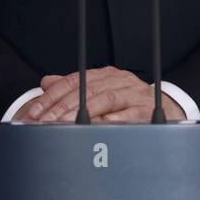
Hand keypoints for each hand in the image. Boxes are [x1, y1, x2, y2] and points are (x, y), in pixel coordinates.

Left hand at [20, 66, 185, 122]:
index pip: (74, 81)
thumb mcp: (101, 90)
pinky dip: (113, 119)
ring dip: (83, 113)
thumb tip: (46, 81)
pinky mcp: (146, 108)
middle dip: (62, 107)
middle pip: (86, 91)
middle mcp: (119, 80)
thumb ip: (74, 87)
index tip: (35, 110)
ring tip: (65, 123)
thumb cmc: (128, 101)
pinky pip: (129, 113)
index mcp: (105, 74)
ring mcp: (134, 93)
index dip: (52, 95)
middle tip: (45, 121)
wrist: (164, 106)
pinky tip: (99, 125)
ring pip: (106, 99)